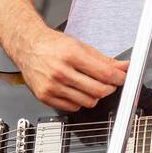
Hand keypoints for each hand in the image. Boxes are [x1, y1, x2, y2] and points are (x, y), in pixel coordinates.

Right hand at [8, 25, 128, 112]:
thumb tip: (123, 66)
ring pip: (88, 102)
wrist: (27, 46)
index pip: (104, 73)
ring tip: (90, 85)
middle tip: (110, 83)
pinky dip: (79, 101)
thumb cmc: (52, 45)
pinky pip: (73, 107)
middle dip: (110, 88)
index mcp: (71, 55)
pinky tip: (76, 90)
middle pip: (98, 90)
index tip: (123, 78)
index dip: (119, 78)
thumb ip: (104, 59)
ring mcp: (52, 86)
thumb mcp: (80, 46)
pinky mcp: (45, 97)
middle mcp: (60, 71)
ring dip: (95, 96)